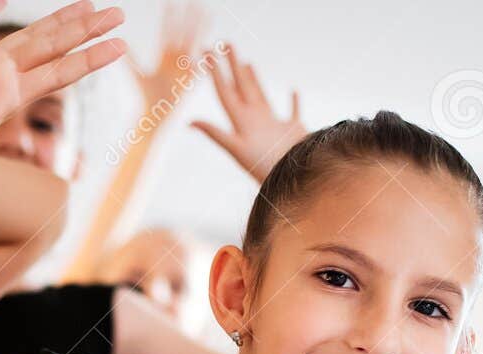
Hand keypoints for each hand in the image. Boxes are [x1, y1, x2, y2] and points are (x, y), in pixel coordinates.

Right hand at [0, 0, 125, 210]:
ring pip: (26, 35)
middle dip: (86, 29)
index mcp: (6, 96)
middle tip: (119, 13)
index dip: (89, 58)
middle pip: (54, 47)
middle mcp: (0, 78)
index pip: (59, 73)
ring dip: (57, 20)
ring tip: (86, 3)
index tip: (122, 45)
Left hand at [131, 1, 208, 110]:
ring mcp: (184, 70)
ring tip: (207, 15)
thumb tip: (121, 47)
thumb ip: (132, 61)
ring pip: (193, 46)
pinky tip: (214, 49)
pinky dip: (207, 59)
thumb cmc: (146, 98)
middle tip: (194, 2)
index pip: (167, 33)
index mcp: (163, 58)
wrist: (154, 116)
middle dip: (188, 19)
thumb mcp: (138, 76)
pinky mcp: (189, 81)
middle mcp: (175, 61)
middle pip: (183, 35)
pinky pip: (200, 68)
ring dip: (200, 31)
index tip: (170, 3)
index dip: (169, 19)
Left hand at [193, 45, 304, 181]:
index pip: (224, 91)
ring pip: (261, 96)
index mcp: (242, 122)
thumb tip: (189, 121)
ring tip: (248, 64)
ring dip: (254, 80)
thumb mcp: (237, 149)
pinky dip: (293, 101)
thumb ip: (215, 134)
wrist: (292, 181)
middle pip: (240, 87)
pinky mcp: (293, 130)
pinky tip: (293, 90)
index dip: (214, 71)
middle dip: (232, 65)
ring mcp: (273, 125)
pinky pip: (292, 111)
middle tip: (226, 43)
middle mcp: (255, 121)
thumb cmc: (264, 168)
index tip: (206, 51)